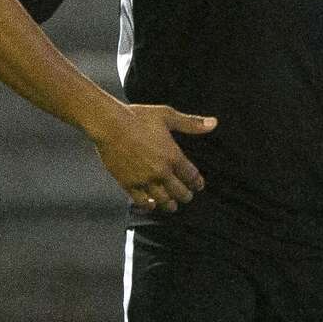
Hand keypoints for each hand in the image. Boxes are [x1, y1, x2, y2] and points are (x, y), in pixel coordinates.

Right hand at [90, 102, 216, 211]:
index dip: (197, 183)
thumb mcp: (167, 116)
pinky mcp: (128, 183)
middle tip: (186, 197)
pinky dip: (149, 206)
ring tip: (171, 206)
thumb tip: (213, 124)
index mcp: (172, 155)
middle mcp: (160, 171)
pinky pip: (142, 202)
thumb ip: (191, 123)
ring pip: (162, 200)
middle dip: (185, 196)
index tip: (198, 185)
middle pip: (179, 192)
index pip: (191, 176)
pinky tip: (151, 205)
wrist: (109, 124)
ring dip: (169, 204)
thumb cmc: (136, 117)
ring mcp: (144, 179)